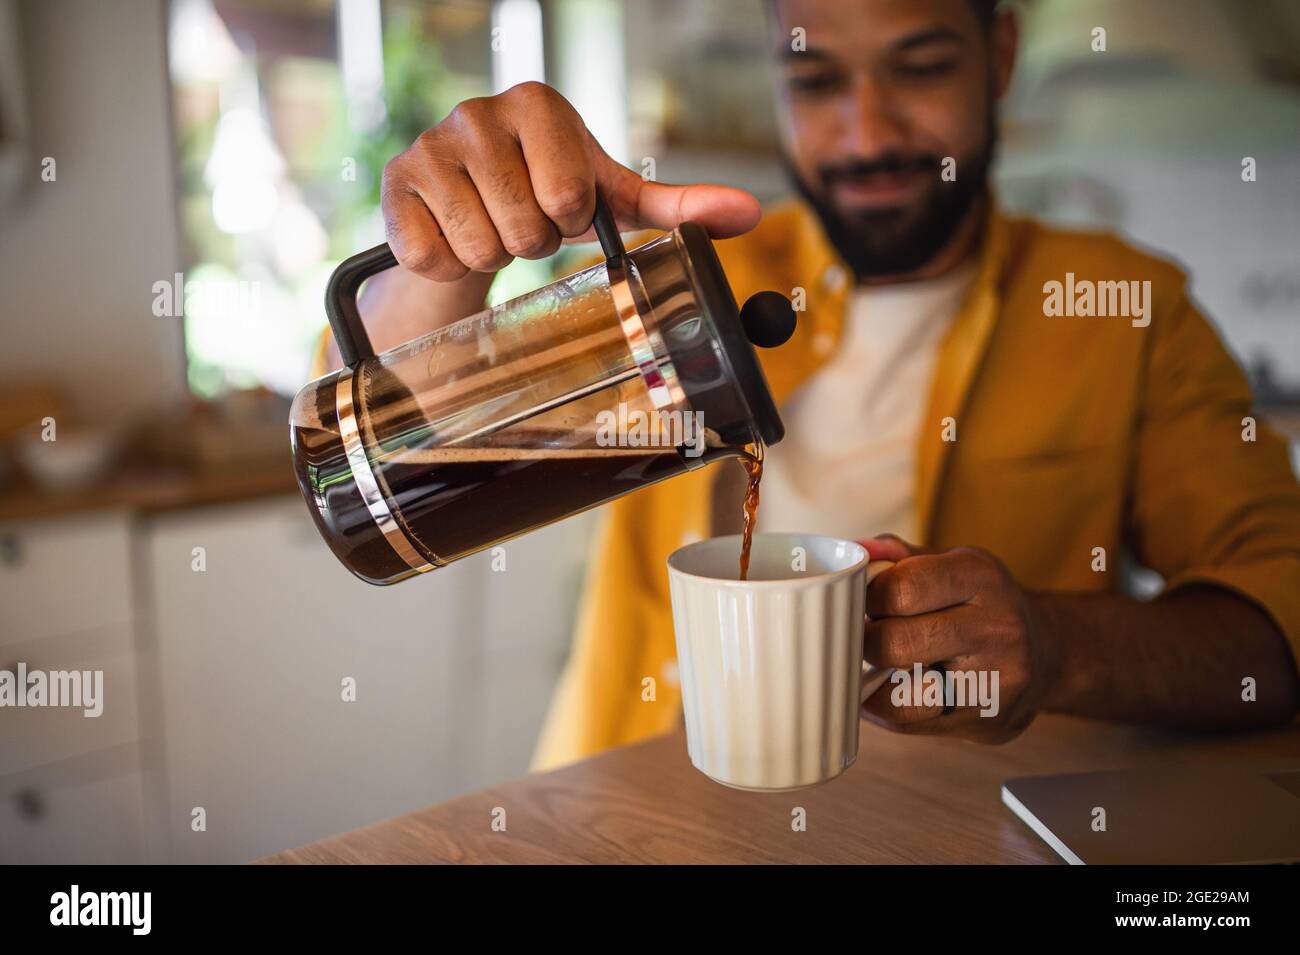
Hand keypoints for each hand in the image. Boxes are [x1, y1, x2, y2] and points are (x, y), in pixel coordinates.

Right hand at [381, 81, 761, 279]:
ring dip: (491, 255)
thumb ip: (676, 207)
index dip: (569, 221)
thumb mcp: (610, 197)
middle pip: (527, 230)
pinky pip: (432, 258)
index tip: (560, 206)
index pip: (571, 199)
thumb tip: (749, 214)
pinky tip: (449, 235)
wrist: (465, 203)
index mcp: (538, 105)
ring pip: (480, 248)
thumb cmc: (545, 192)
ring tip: (488, 227)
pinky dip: (447, 265)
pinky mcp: (394, 186)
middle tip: (522, 221)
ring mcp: (430, 147)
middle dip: (531, 243)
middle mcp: (478, 113)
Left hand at [858, 535, 1059, 742]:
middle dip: (867, 643)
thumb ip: (899, 556)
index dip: (868, 599)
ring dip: (875, 683)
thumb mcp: (950, 565)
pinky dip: (885, 709)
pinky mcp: (989, 720)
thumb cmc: (979, 604)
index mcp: (981, 577)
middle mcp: (996, 626)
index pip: (902, 588)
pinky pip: (912, 722)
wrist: (1048, 652)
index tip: (864, 604)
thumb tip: (857, 550)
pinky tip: (888, 691)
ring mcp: (997, 679)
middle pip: (897, 644)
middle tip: (866, 638)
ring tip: (877, 667)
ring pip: (902, 694)